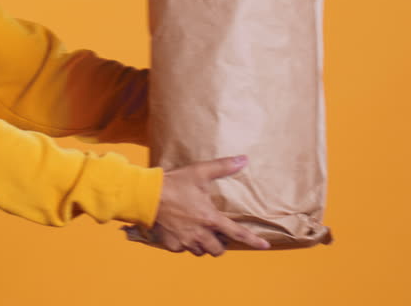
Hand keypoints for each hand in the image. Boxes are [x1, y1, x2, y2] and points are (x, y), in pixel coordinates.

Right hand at [152, 155, 270, 255]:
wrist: (145, 196)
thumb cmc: (173, 183)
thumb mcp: (199, 172)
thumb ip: (223, 166)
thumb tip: (244, 159)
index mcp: (210, 218)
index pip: (238, 234)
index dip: (253, 241)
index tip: (264, 246)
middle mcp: (200, 233)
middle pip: (218, 250)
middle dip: (220, 244)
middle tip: (216, 233)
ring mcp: (185, 240)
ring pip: (201, 251)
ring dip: (204, 245)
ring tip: (200, 234)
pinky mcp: (172, 243)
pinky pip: (183, 249)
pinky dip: (185, 244)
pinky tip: (182, 233)